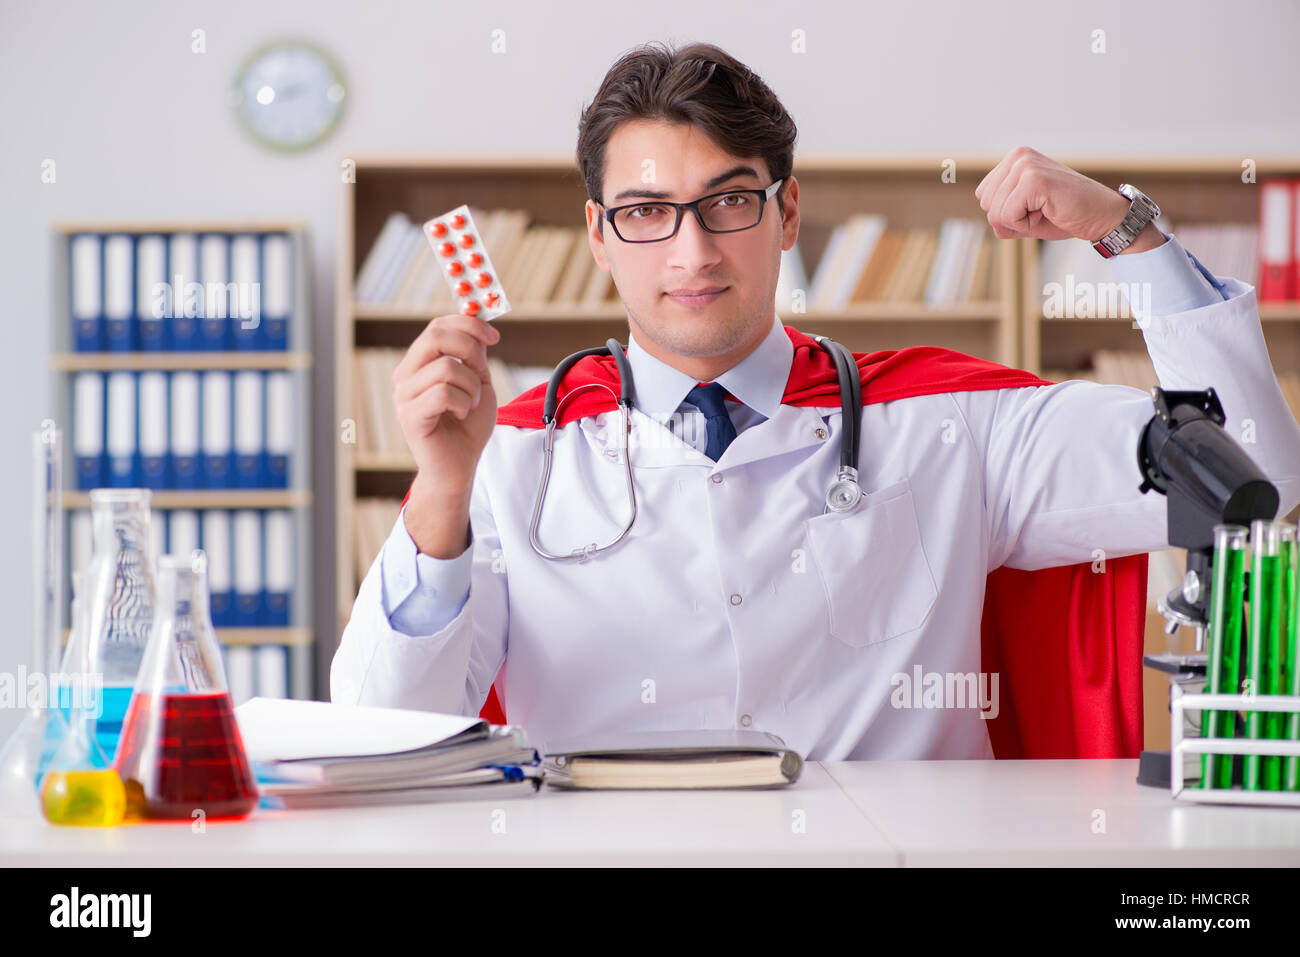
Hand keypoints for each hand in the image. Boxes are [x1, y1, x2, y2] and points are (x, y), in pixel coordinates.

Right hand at [392, 313, 500, 501]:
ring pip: (445, 367)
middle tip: (482, 371)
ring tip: (470, 404)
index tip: (494, 337)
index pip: (437, 326)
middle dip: (470, 348)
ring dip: (471, 386)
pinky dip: (463, 403)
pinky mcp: (410, 416)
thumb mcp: (478, 383)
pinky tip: (460, 416)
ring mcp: (403, 396)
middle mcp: (405, 376)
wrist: (459, 466)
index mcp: (418, 364)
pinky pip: (443, 393)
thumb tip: (479, 327)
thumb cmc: (466, 427)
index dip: (468, 324)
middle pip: (436, 336)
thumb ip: (475, 356)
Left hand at [975, 146, 1162, 252]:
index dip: (1006, 213)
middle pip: (987, 204)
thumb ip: (1000, 215)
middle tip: (1042, 210)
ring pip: (995, 213)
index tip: (1034, 207)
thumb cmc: (1065, 215)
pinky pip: (1007, 216)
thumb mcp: (1024, 215)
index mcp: (1015, 158)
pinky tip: (1048, 213)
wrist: (1101, 216)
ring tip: (1046, 210)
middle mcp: (1018, 156)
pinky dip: (1025, 226)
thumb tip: (991, 219)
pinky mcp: (1034, 179)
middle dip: (1011, 219)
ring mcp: (1026, 165)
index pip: (983, 196)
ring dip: (1020, 223)